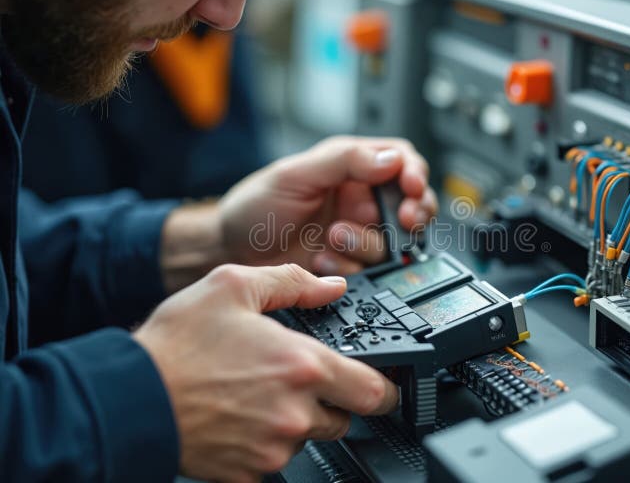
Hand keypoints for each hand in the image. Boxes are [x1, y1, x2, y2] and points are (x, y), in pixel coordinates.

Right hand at [135, 263, 398, 482]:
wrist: (129, 397)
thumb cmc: (176, 345)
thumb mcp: (232, 286)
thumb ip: (292, 282)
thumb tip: (331, 286)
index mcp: (301, 367)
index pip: (375, 390)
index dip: (384, 386)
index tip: (379, 381)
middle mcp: (295, 413)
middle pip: (345, 418)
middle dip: (334, 401)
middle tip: (303, 382)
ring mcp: (272, 449)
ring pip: (309, 439)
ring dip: (297, 420)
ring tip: (259, 394)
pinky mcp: (248, 474)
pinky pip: (274, 462)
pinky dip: (265, 443)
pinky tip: (240, 419)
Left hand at [219, 135, 437, 273]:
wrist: (231, 251)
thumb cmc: (256, 206)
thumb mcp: (296, 174)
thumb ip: (344, 161)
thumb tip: (390, 159)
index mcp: (353, 167)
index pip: (402, 161)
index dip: (415, 173)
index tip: (412, 187)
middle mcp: (361, 199)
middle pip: (413, 203)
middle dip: (413, 213)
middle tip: (402, 220)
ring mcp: (359, 234)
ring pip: (394, 241)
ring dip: (366, 242)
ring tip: (333, 237)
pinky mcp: (352, 264)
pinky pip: (371, 270)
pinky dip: (350, 266)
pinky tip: (322, 259)